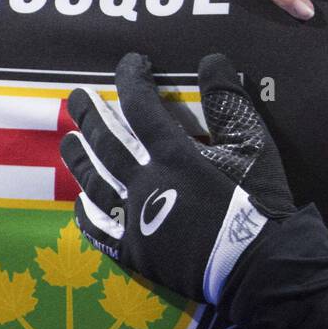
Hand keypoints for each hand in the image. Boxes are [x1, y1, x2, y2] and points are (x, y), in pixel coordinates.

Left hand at [60, 51, 295, 304]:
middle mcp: (145, 184)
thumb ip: (228, 102)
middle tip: (76, 97)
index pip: (141, 107)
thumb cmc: (258, 203)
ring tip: (69, 141)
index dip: (132, 80)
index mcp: (174, 155)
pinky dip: (86, 212)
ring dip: (79, 159)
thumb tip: (212, 60)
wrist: (258, 268)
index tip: (132, 63)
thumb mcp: (254, 145)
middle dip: (90, 115)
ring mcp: (135, 220)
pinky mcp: (135, 252)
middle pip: (106, 142)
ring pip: (94, 182)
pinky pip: (99, 229)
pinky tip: (80, 202)